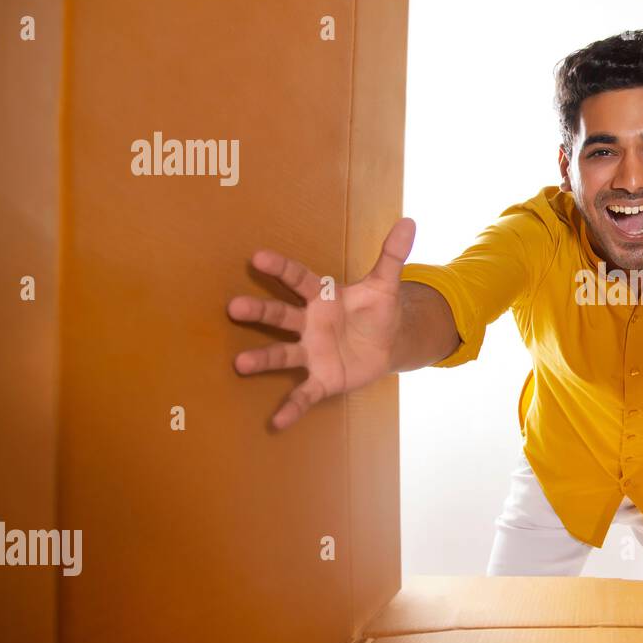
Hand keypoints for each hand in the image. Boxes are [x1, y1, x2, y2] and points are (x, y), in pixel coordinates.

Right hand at [227, 218, 417, 429]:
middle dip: (258, 312)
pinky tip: (276, 422)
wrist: (387, 344)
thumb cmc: (377, 311)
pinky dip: (291, 407)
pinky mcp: (321, 378)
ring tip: (240, 364)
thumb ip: (392, 255)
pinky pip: (304, 393)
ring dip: (262, 358)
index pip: (299, 279)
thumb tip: (409, 221)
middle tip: (233, 307)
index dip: (281, 269)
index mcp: (323, 297)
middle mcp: (309, 323)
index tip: (259, 257)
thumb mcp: (385, 285)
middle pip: (280, 315)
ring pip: (283, 354)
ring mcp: (312, 352)